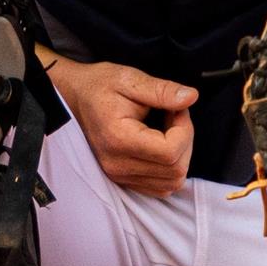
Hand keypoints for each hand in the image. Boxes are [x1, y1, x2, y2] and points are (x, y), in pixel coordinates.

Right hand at [44, 55, 196, 196]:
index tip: (178, 109)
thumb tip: (191, 97)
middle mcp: (118, 164)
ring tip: (168, 129)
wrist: (74, 99)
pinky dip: (170, 168)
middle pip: (176, 169)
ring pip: (172, 182)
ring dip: (180, 155)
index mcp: (119, 139)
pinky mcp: (123, 179)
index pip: (170, 152)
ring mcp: (119, 175)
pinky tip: (162, 144)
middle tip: (174, 115)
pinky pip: (160, 186)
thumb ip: (162, 90)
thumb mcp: (130, 79)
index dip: (185, 129)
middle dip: (185, 140)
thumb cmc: (99, 86)